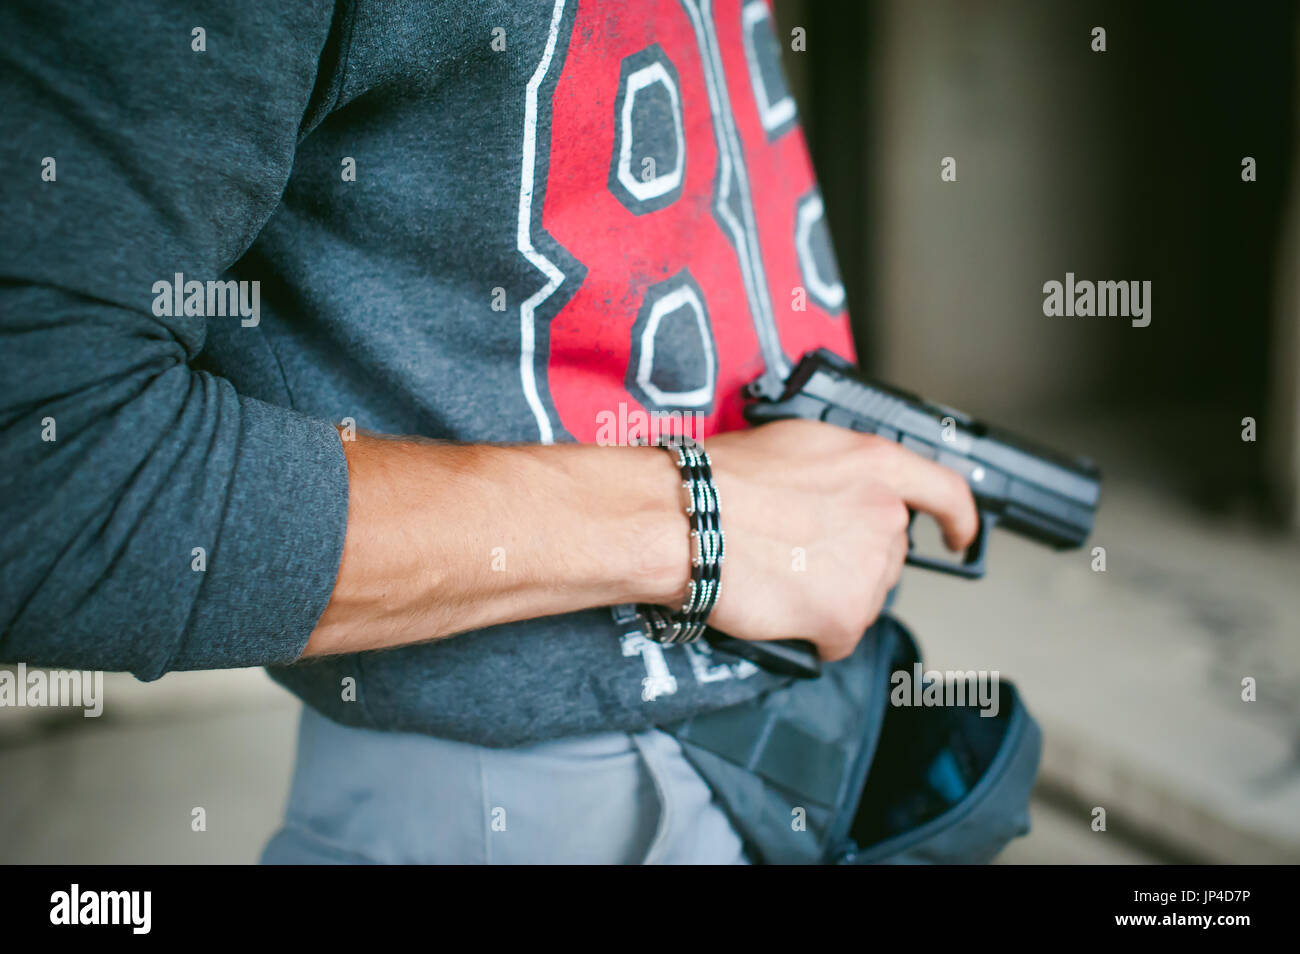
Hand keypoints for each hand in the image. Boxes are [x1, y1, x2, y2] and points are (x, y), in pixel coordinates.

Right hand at [703, 419, 977, 660]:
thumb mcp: (797, 445)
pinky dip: (814, 632)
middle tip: (801, 555)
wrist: (691, 518)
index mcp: (875, 465)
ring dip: (830, 595)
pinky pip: (840, 637)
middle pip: (889, 555)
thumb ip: (841, 471)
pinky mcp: (846, 615)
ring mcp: (870, 568)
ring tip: (779, 575)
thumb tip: (840, 492)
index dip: (958, 519)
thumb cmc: (722, 478)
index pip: (946, 493)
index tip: (959, 536)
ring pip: (864, 597)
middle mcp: (885, 515)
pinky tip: (781, 609)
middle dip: (852, 560)